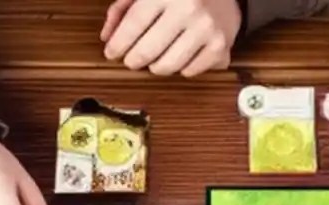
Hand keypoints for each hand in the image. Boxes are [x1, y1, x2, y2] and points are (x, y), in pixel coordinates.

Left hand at [101, 0, 240, 76]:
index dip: (118, 44)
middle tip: (131, 59)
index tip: (111, 53)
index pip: (133, 25)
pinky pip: (190, 71)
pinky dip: (180, 68)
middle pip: (148, 51)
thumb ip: (122, 8)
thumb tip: (107, 37)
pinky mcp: (221, 45)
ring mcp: (206, 28)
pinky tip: (179, 54)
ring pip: (168, 66)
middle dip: (133, 60)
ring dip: (155, 67)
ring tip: (155, 58)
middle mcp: (188, 8)